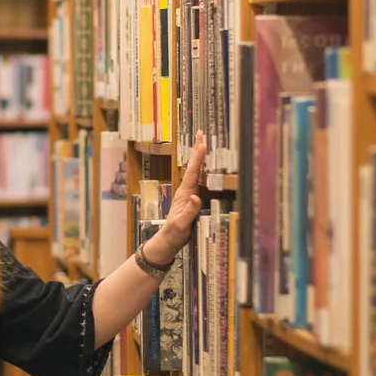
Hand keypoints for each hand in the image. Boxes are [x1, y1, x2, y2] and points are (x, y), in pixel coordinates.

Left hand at [145, 131, 204, 267]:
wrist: (168, 242)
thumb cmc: (174, 234)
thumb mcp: (182, 224)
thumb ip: (189, 212)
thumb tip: (196, 197)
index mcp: (184, 194)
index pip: (193, 173)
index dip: (198, 158)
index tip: (203, 143)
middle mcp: (186, 191)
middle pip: (194, 167)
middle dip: (197, 150)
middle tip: (201, 132)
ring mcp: (189, 194)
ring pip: (197, 172)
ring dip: (200, 157)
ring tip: (204, 142)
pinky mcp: (192, 200)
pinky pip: (199, 180)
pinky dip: (203, 170)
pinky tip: (207, 165)